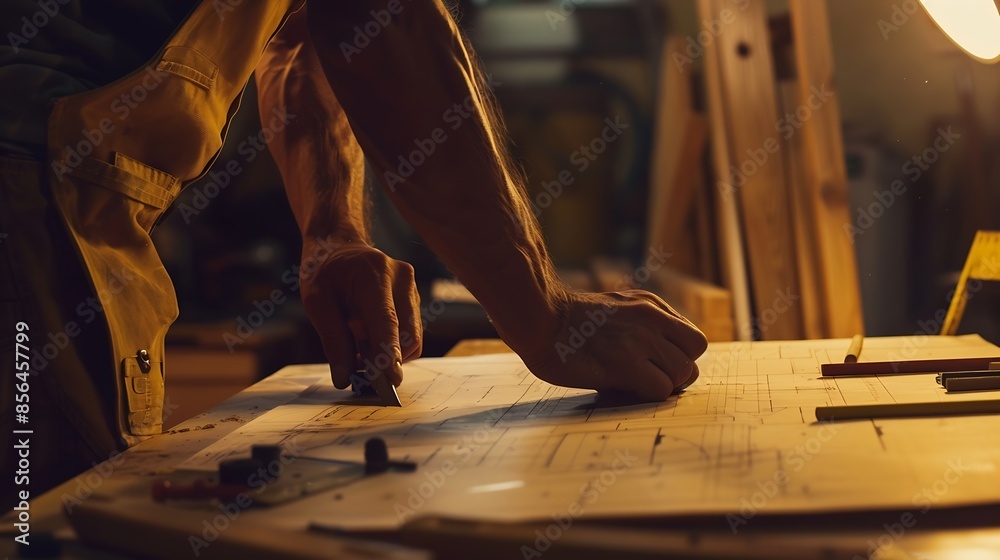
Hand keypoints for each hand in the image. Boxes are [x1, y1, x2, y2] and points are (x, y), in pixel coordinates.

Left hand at [299, 240, 421, 388]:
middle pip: (408, 334)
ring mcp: (412, 288)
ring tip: (358, 347)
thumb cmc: (324, 271)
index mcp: (374, 274)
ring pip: (412, 338)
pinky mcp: (414, 299)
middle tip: (359, 369)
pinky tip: (368, 339)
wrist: (339, 246)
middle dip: (387, 359)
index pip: (387, 321)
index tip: (390, 381)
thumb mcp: (316, 303)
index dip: (389, 353)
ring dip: (388, 354)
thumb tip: (345, 377)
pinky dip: (391, 346)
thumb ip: (333, 340)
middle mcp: (401, 278)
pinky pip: (410, 333)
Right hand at [512, 290, 707, 400]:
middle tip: (650, 378)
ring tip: (635, 383)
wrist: (540, 321)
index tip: (658, 365)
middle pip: (694, 356)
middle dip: (677, 372)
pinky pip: (661, 389)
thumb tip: (663, 359)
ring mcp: (640, 341)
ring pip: (682, 374)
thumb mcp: (617, 309)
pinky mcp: (626, 364)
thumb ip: (643, 326)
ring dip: (662, 385)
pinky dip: (648, 394)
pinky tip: (625, 387)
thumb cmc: (570, 323)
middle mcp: (651, 320)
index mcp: (650, 306)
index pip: (692, 338)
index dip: (680, 357)